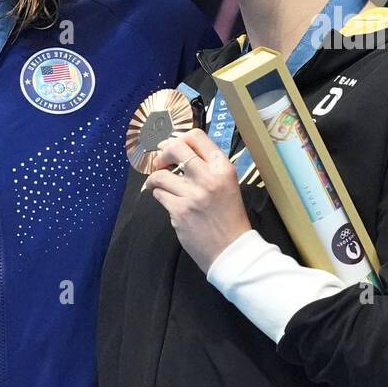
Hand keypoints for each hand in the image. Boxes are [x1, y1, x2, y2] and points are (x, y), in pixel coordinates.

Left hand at [143, 128, 251, 272]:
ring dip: (155, 179)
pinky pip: (159, 194)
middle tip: (160, 162)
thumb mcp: (227, 185)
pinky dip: (158, 195)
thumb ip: (208, 168)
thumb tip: (180, 150)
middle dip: (162, 153)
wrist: (232, 249)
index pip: (197, 137)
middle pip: (175, 148)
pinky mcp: (179, 211)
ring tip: (158, 184)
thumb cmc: (229, 217)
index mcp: (223, 168)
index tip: (171, 146)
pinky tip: (166, 200)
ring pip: (161, 174)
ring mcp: (193, 194)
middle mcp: (209, 177)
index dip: (179, 138)